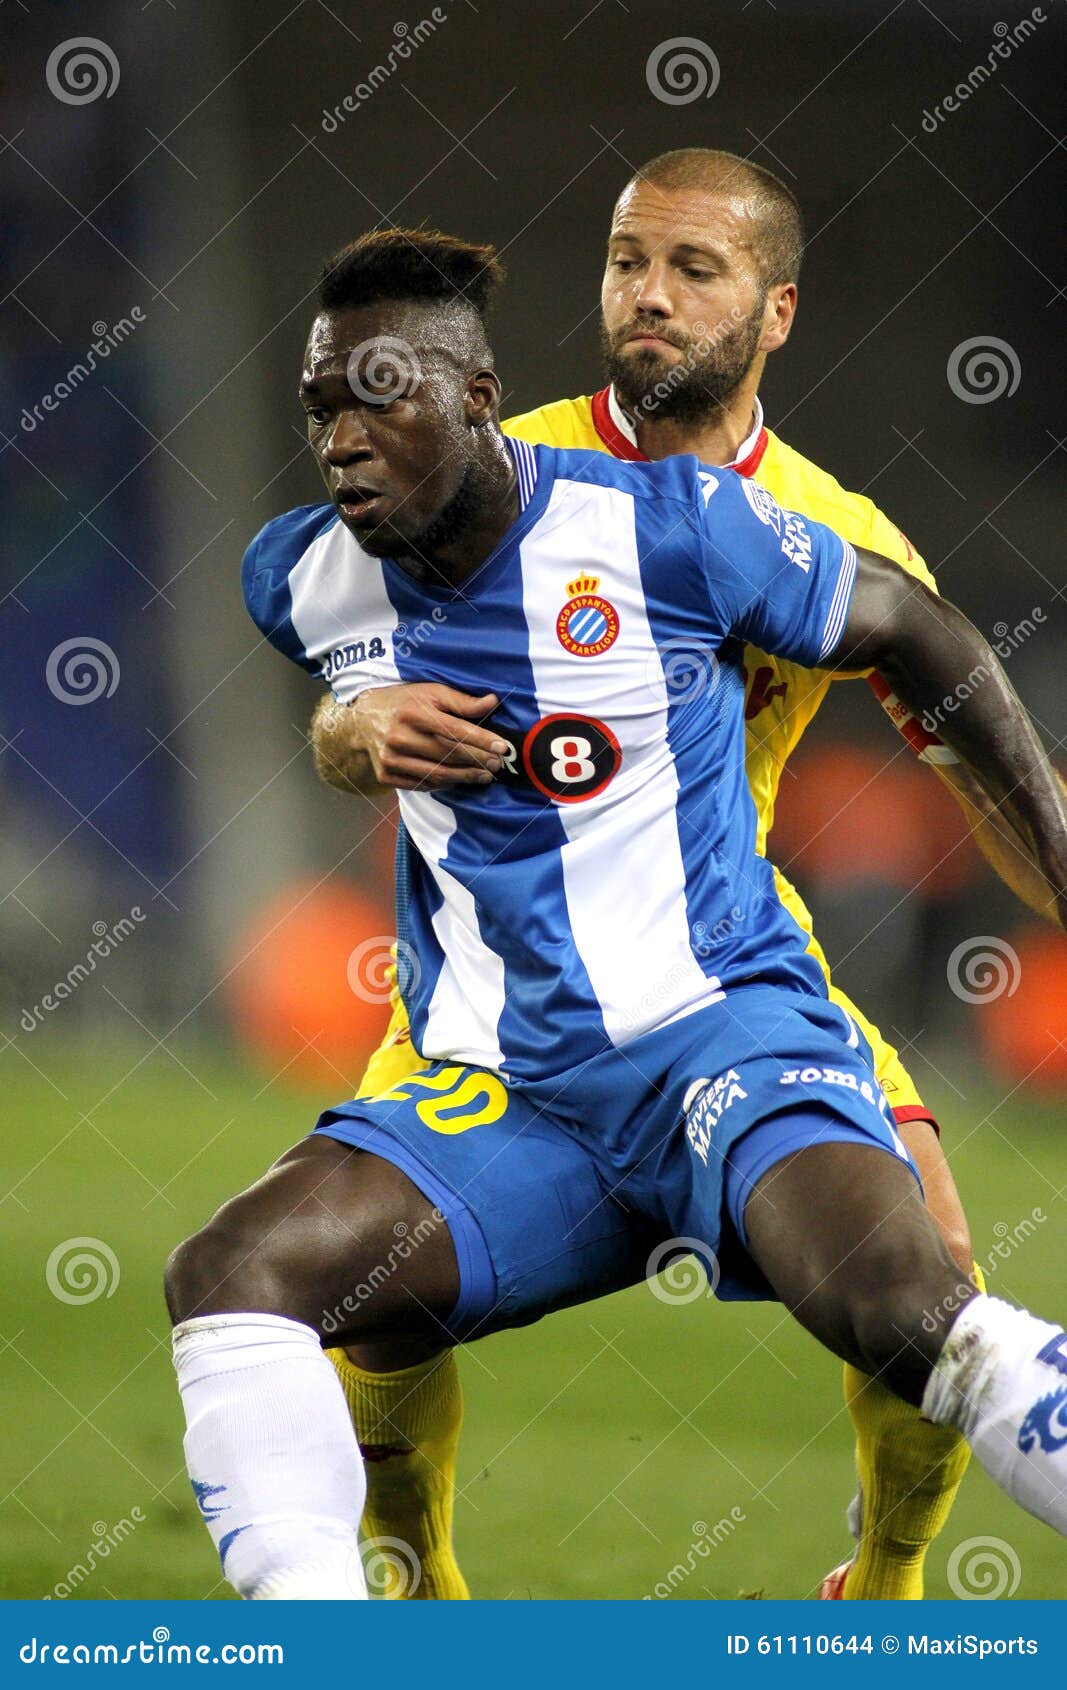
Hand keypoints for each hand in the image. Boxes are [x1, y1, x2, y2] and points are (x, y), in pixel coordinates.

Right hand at [352, 683, 506, 789]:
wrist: (360, 721)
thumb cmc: (402, 702)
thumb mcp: (429, 692)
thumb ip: (461, 701)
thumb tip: (492, 702)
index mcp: (412, 712)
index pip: (453, 730)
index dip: (480, 740)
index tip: (502, 746)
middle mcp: (399, 737)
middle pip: (447, 755)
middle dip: (477, 761)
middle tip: (498, 764)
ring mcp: (390, 759)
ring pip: (437, 774)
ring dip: (465, 777)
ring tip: (485, 776)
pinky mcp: (386, 775)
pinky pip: (423, 784)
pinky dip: (445, 783)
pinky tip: (460, 779)